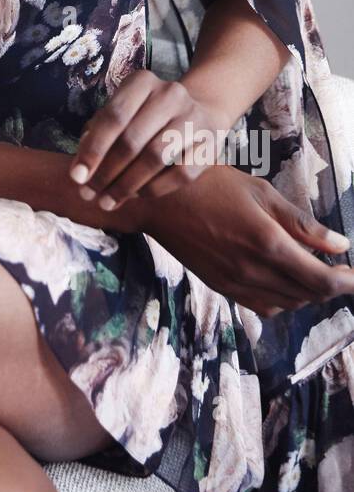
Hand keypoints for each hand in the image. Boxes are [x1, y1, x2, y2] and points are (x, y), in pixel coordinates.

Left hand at [69, 70, 220, 210]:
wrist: (201, 112)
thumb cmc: (147, 115)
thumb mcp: (121, 112)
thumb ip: (97, 135)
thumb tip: (80, 170)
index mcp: (142, 82)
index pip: (113, 117)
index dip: (93, 150)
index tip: (76, 177)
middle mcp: (170, 94)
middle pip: (132, 140)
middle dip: (106, 172)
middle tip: (89, 194)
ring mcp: (193, 119)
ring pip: (155, 158)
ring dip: (126, 185)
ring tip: (107, 201)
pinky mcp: (210, 145)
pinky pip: (179, 174)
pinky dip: (153, 189)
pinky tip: (135, 195)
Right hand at [138, 162, 353, 317]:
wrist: (157, 202)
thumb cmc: (209, 184)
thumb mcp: (260, 191)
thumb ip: (302, 222)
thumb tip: (340, 245)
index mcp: (267, 244)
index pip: (321, 280)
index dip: (347, 283)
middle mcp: (253, 271)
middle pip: (308, 295)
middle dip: (330, 285)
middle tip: (338, 267)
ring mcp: (235, 283)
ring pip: (288, 304)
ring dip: (306, 292)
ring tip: (311, 270)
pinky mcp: (221, 288)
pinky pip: (263, 306)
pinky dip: (282, 300)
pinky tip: (282, 280)